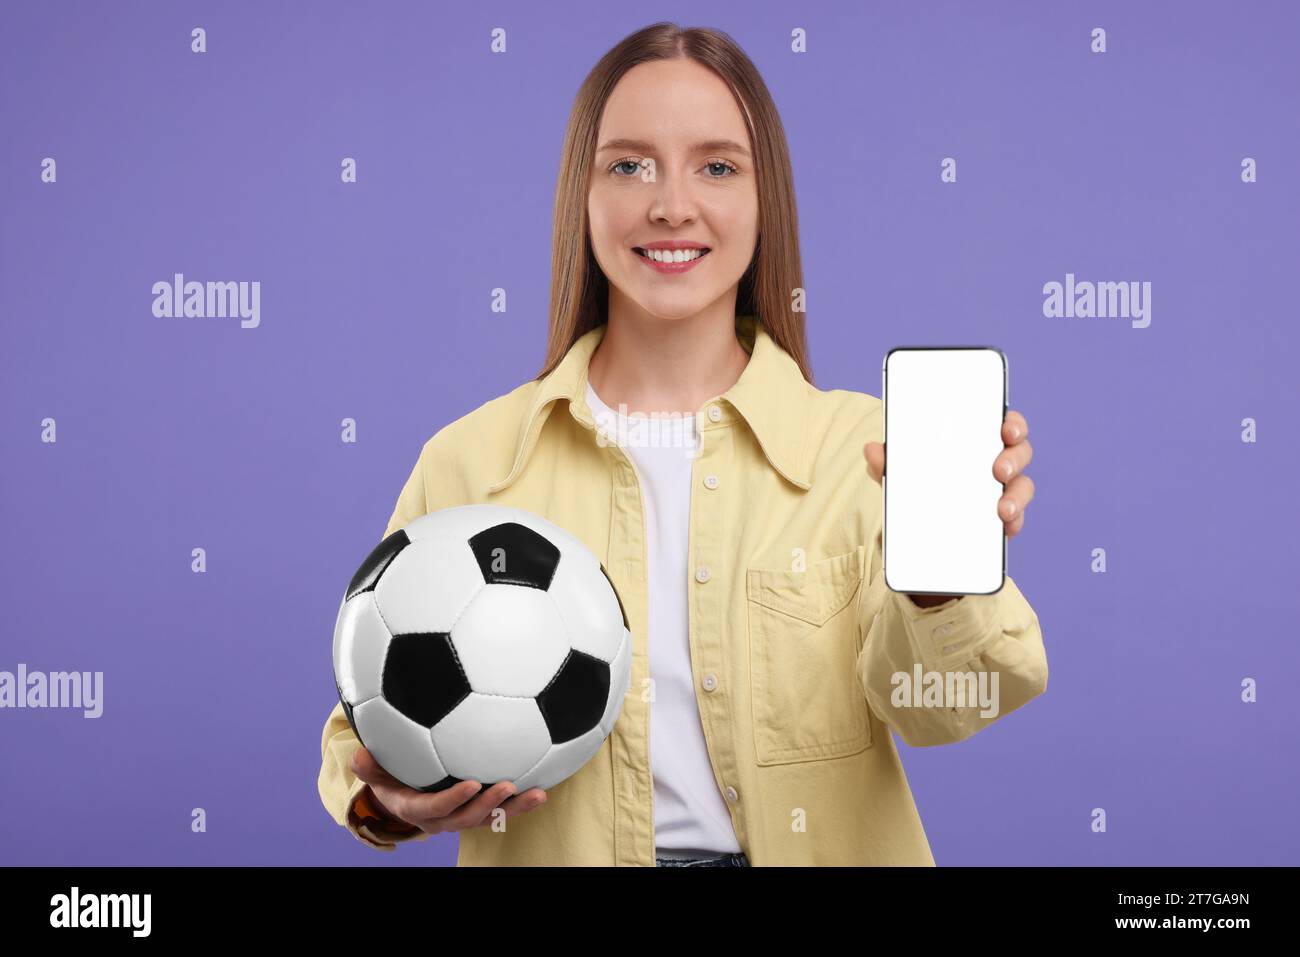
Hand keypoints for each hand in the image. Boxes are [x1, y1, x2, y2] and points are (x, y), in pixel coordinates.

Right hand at [349, 746, 547, 834]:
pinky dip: (522, 800)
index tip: (471, 783)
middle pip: (469, 817)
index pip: (436, 808)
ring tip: (539, 794)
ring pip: (492, 816)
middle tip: (509, 786)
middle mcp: (444, 819)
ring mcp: (464, 816)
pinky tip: (544, 784)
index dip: (453, 800)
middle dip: (489, 804)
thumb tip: (357, 754)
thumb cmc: (392, 779)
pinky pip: (502, 809)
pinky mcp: (480, 810)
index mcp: (418, 810)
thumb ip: (369, 768)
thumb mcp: (377, 775)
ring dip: (516, 807)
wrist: (406, 798)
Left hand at [863, 409, 1035, 605]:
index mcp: (976, 443)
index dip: (1012, 422)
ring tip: (1001, 509)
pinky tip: (1004, 527)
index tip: (1007, 428)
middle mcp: (995, 464)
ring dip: (1016, 496)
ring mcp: (1002, 493)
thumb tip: (871, 449)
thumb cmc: (918, 490)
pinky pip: (1016, 521)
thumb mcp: (900, 476)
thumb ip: (887, 464)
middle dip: (1014, 458)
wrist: (917, 537)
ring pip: (1023, 487)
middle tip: (999, 470)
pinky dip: (1013, 523)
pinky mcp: (1001, 523)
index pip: (1003, 424)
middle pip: (1020, 452)